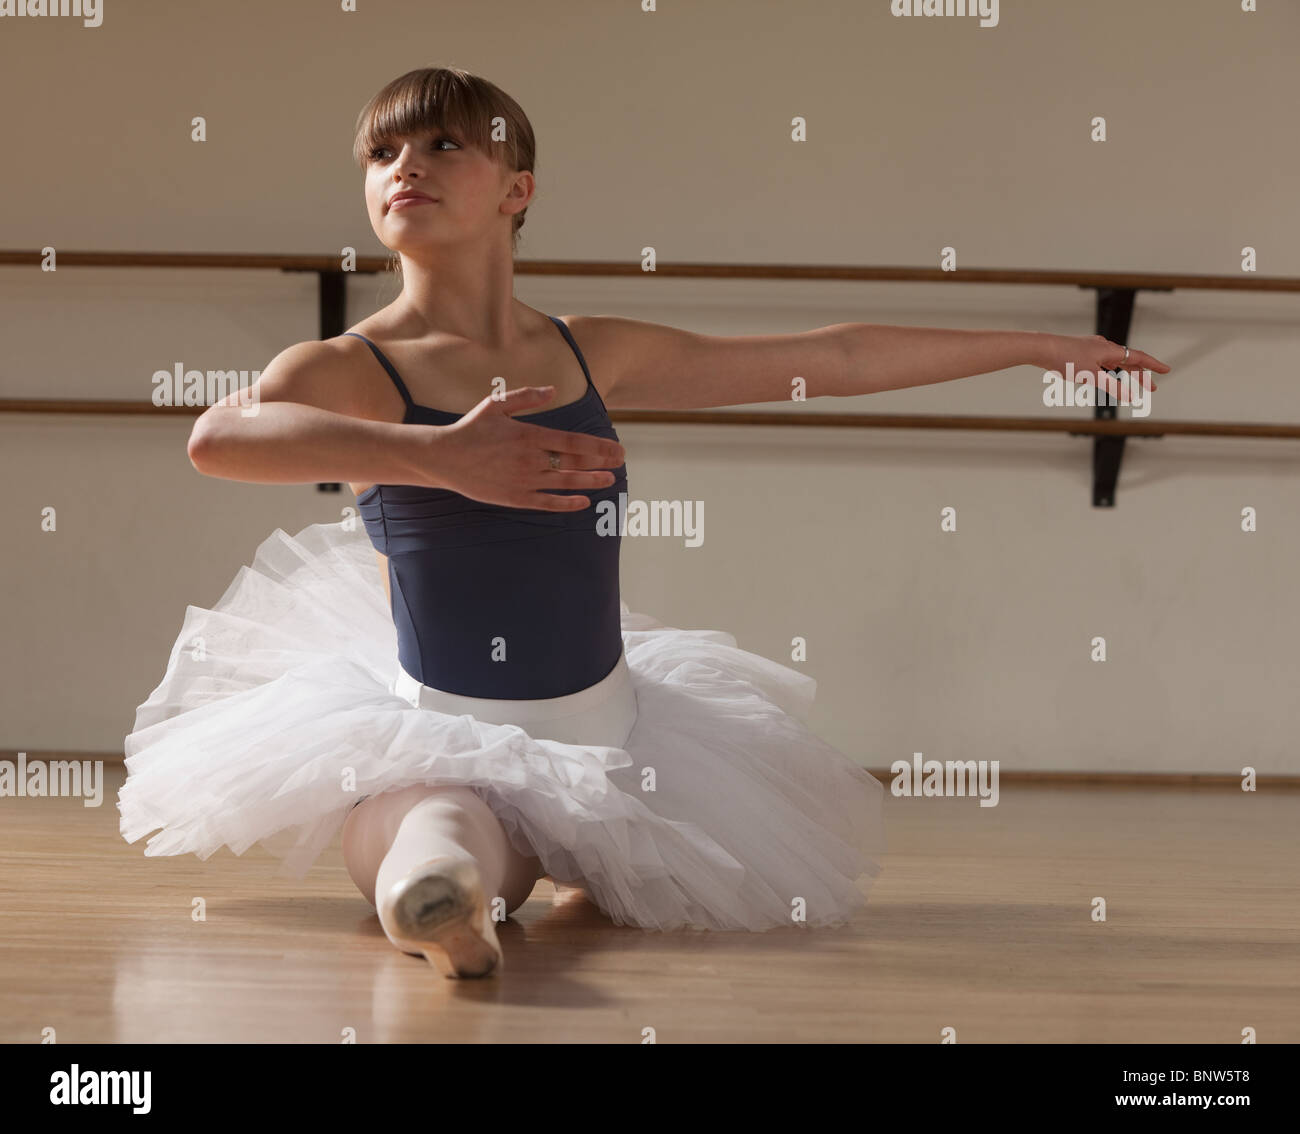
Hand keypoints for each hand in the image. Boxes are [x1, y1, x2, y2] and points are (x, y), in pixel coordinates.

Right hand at [421, 385, 625, 510]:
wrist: (443, 457)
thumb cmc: (471, 428)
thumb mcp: (496, 404)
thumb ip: (526, 397)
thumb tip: (552, 389)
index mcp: (529, 435)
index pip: (574, 442)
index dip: (600, 447)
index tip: (617, 449)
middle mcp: (530, 459)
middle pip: (575, 462)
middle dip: (601, 463)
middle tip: (621, 462)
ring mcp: (523, 480)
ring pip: (565, 483)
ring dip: (590, 482)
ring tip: (610, 481)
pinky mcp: (514, 497)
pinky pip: (547, 503)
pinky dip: (567, 503)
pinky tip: (584, 501)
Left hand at [1033, 333, 1170, 397]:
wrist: (1042, 349)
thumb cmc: (1066, 360)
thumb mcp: (1092, 377)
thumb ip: (1113, 387)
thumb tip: (1132, 398)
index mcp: (1110, 350)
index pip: (1138, 357)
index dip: (1153, 365)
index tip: (1166, 370)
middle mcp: (1103, 347)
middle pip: (1128, 361)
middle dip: (1141, 375)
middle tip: (1152, 388)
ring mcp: (1092, 349)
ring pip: (1114, 362)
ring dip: (1126, 373)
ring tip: (1135, 382)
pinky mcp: (1080, 352)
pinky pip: (1101, 362)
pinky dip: (1109, 370)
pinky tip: (1108, 373)